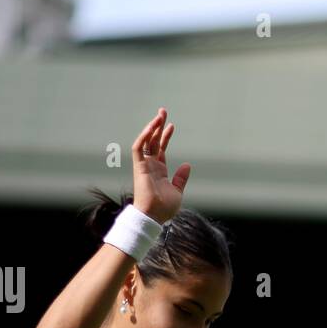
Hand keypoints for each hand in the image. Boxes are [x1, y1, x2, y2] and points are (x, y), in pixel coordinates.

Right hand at [131, 107, 190, 223]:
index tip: (172, 125)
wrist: (153, 216)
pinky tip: (152, 126)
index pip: (161, 149)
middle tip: (163, 111)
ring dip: (152, 127)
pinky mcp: (139, 166)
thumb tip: (187, 165)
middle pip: (153, 141)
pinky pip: (139, 147)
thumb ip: (181, 178)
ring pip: (146, 141)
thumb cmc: (164, 208)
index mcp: (159, 171)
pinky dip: (144, 136)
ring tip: (160, 114)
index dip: (165, 136)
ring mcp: (144, 165)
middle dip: (158, 126)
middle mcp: (150, 165)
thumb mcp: (177, 191)